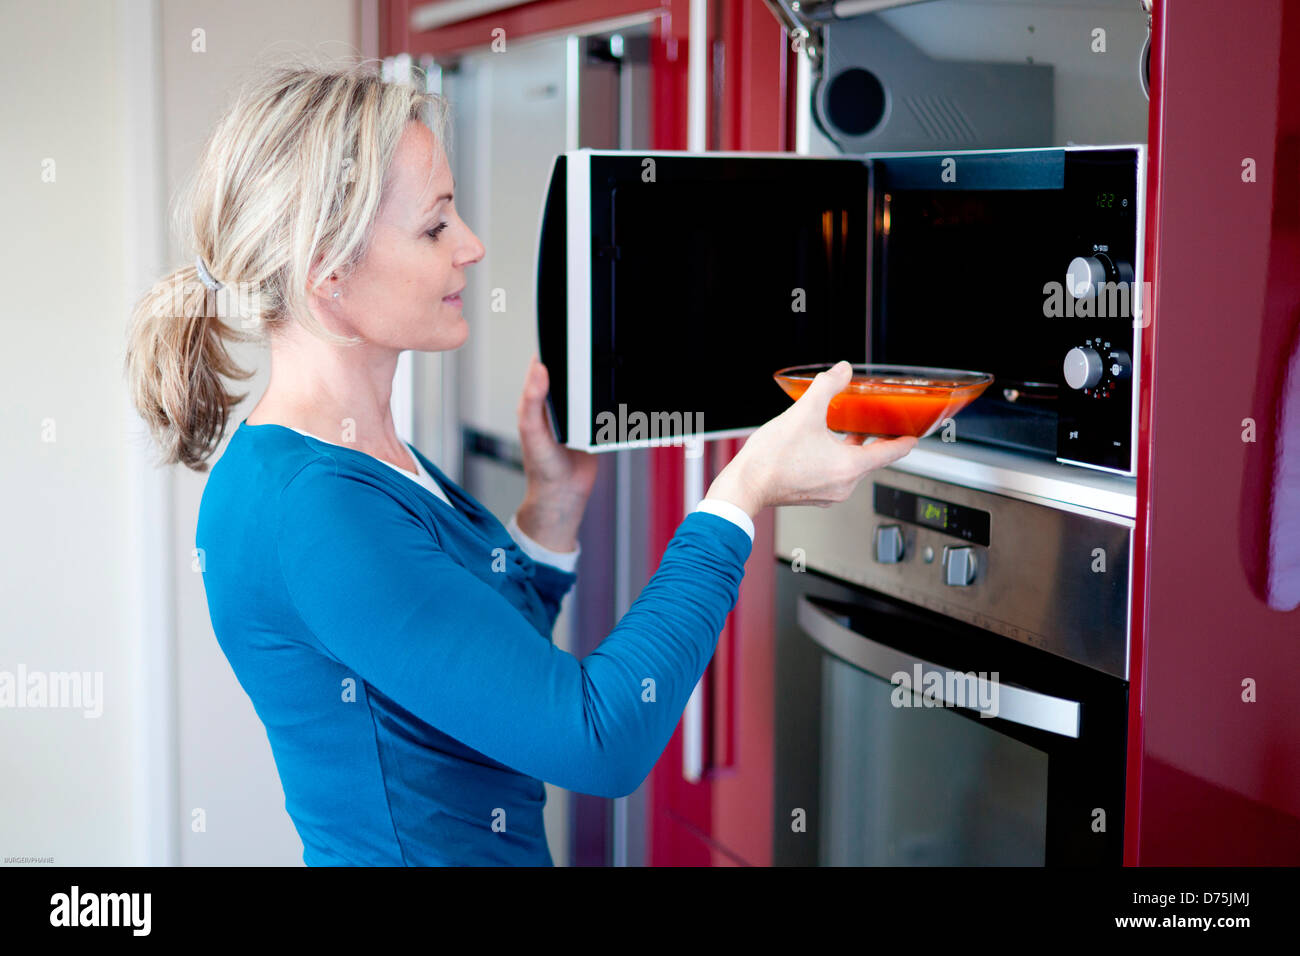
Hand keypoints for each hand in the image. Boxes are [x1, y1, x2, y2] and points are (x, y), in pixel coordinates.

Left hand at [515, 353, 598, 550]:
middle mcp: (556, 403)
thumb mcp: (533, 432)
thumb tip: (539, 370)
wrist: (565, 495)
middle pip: (571, 371)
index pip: (543, 363)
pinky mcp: (594, 424)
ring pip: (589, 386)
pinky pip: (603, 405)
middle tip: (593, 340)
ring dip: (598, 377)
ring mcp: (576, 413)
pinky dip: (610, 399)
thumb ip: (533, 401)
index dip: (552, 346)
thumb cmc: (541, 467)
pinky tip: (615, 394)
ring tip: (607, 361)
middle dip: (581, 357)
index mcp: (536, 400)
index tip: (564, 330)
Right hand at [706, 360, 917, 517]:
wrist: (744, 486)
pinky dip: (834, 461)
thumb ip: (827, 386)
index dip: (904, 441)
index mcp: (849, 466)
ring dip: (850, 450)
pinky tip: (820, 447)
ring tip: (843, 431)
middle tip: (876, 425)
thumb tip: (842, 371)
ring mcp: (828, 494)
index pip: (890, 453)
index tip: (913, 436)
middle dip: (872, 440)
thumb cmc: (771, 459)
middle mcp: (844, 485)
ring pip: (850, 468)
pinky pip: (833, 476)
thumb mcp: (804, 413)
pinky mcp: (813, 496)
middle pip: (870, 460)